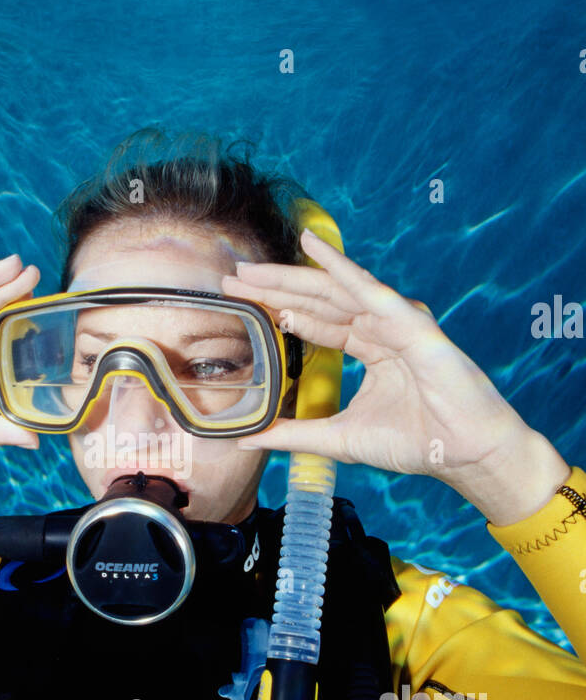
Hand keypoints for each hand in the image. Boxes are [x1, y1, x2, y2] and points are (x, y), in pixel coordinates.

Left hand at [223, 229, 569, 520]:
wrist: (465, 453)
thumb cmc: (417, 442)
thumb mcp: (338, 438)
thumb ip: (293, 434)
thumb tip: (246, 440)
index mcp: (369, 347)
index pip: (315, 321)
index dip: (278, 309)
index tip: (242, 301)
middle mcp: (380, 328)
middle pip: (318, 300)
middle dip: (275, 288)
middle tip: (234, 277)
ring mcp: (396, 321)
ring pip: (335, 291)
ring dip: (292, 277)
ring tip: (254, 269)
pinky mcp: (411, 323)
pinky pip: (369, 290)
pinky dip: (341, 267)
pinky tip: (312, 247)